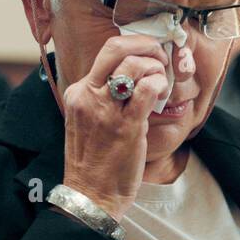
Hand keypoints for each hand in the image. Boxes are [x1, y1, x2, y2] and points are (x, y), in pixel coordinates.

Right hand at [58, 35, 170, 220]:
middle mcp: (89, 96)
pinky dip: (159, 84)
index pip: (107, 52)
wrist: (90, 194)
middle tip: (160, 56)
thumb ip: (103, 98)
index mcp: (78, 92)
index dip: (134, 45)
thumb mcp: (88, 120)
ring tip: (161, 79)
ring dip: (155, 67)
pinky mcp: (125, 126)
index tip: (149, 53)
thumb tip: (132, 78)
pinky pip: (146, 90)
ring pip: (133, 65)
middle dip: (146, 45)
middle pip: (116, 48)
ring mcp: (105, 110)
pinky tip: (161, 93)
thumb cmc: (94, 161)